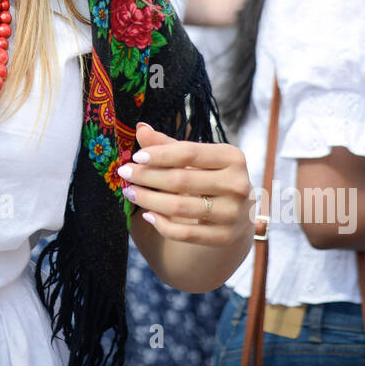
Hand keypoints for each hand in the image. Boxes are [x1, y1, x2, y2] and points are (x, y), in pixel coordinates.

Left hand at [118, 122, 252, 246]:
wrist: (240, 212)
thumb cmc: (211, 176)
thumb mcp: (197, 157)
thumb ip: (169, 145)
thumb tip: (140, 128)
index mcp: (232, 157)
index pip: (189, 153)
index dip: (159, 154)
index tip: (136, 157)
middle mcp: (237, 185)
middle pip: (180, 180)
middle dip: (147, 176)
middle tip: (124, 173)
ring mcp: (233, 213)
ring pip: (179, 207)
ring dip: (148, 200)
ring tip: (130, 191)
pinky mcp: (225, 237)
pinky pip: (185, 233)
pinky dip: (162, 224)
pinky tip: (147, 214)